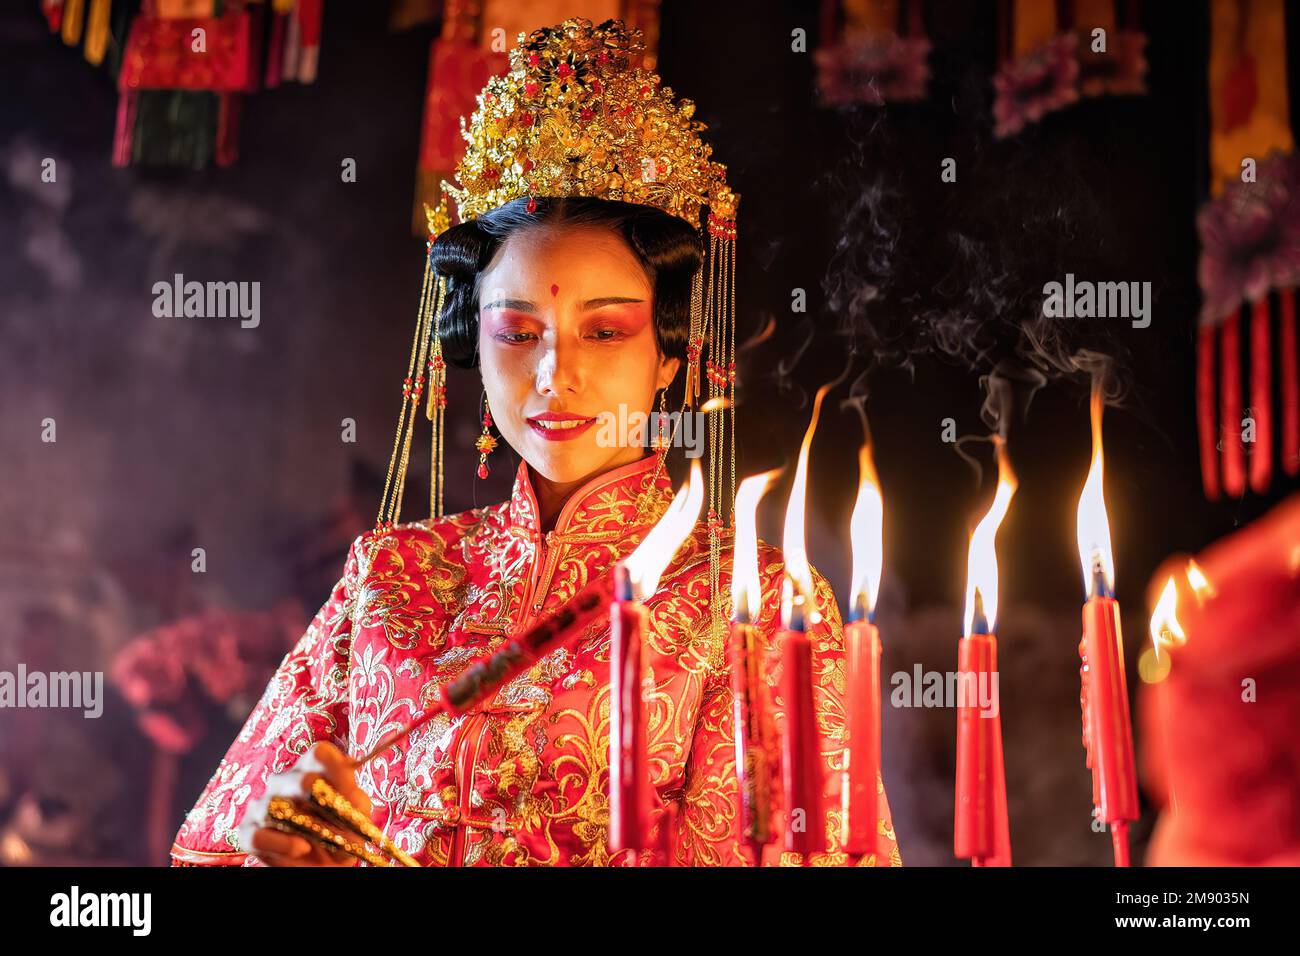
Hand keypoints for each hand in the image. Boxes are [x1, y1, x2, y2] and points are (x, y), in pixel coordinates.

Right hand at [240, 741, 373, 866]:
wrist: (324, 865)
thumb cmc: (341, 833)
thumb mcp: (356, 816)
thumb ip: (356, 802)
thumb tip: (354, 797)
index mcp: (311, 769)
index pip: (319, 754)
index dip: (337, 769)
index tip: (352, 791)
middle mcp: (283, 782)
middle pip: (301, 779)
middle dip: (325, 802)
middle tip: (343, 821)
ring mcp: (262, 806)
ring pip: (276, 806)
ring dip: (306, 826)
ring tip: (324, 841)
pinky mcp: (248, 833)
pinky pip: (258, 835)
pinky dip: (282, 843)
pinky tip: (301, 848)